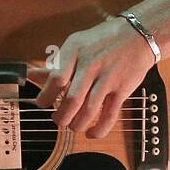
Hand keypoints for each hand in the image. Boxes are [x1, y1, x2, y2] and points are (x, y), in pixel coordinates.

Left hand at [32, 17, 156, 137]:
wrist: (137, 35)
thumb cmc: (103, 41)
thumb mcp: (77, 45)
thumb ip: (56, 64)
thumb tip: (31, 75)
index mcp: (76, 51)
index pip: (56, 79)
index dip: (46, 96)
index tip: (41, 103)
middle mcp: (91, 64)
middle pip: (71, 99)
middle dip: (61, 116)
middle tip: (57, 120)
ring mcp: (108, 78)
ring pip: (88, 110)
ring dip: (77, 124)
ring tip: (72, 126)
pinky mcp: (122, 89)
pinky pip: (109, 115)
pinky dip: (99, 129)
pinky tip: (91, 133)